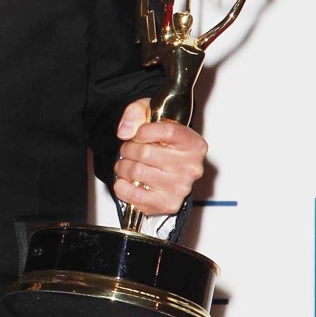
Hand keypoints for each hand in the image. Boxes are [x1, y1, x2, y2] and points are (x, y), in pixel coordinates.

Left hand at [112, 98, 206, 215]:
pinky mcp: (168, 204)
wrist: (165, 161)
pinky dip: (122, 186)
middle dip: (128, 149)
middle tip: (129, 150)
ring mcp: (180, 188)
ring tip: (128, 164)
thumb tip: (125, 132)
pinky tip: (128, 180)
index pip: (168, 132)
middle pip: (146, 153)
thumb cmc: (160, 139)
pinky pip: (134, 195)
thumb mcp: (151, 114)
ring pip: (136, 172)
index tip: (137, 133)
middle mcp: (191, 167)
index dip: (144, 131)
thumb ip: (136, 112)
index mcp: (194, 144)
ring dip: (123, 167)